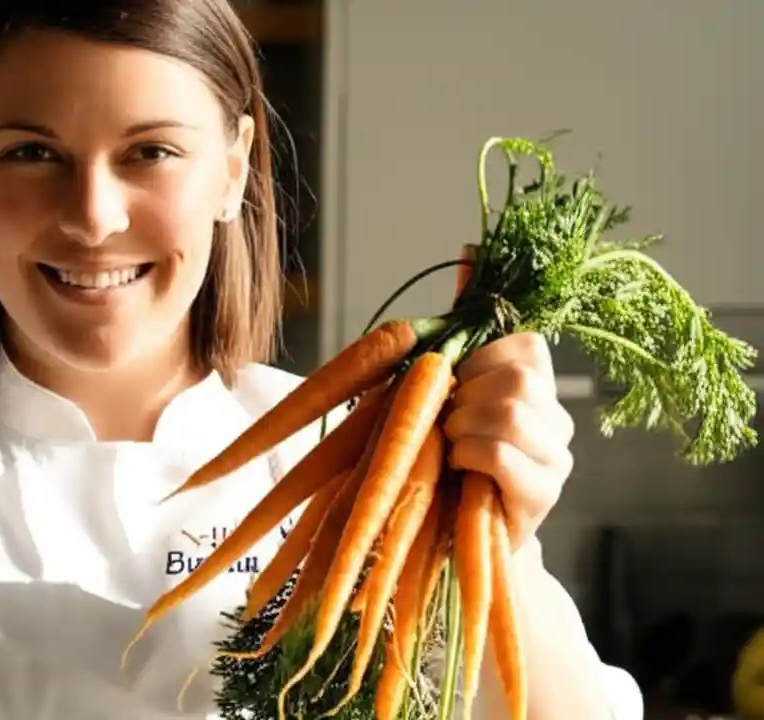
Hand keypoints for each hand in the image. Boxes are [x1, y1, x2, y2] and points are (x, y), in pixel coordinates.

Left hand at [442, 251, 574, 549]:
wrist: (451, 535)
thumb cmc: (446, 455)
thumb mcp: (449, 384)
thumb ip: (464, 321)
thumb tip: (471, 248)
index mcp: (537, 383)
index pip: (523, 345)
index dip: (476, 362)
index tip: (454, 388)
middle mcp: (556, 417)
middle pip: (514, 377)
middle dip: (462, 396)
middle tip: (444, 424)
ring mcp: (557, 458)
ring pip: (508, 411)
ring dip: (460, 427)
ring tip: (449, 447)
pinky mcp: (544, 496)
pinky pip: (502, 454)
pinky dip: (467, 455)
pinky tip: (458, 469)